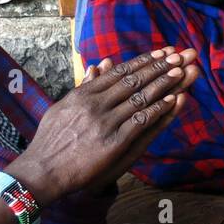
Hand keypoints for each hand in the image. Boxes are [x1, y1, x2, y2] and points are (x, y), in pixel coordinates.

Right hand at [8, 48, 199, 205]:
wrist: (43, 170)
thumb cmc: (51, 139)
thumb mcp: (62, 106)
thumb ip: (84, 86)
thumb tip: (98, 66)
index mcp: (83, 94)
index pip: (119, 72)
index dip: (143, 61)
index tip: (160, 53)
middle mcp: (95, 104)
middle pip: (133, 81)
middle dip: (158, 68)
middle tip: (178, 57)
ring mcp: (105, 123)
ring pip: (140, 98)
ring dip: (162, 85)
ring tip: (180, 73)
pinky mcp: (114, 143)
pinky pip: (141, 122)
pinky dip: (158, 110)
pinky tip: (173, 101)